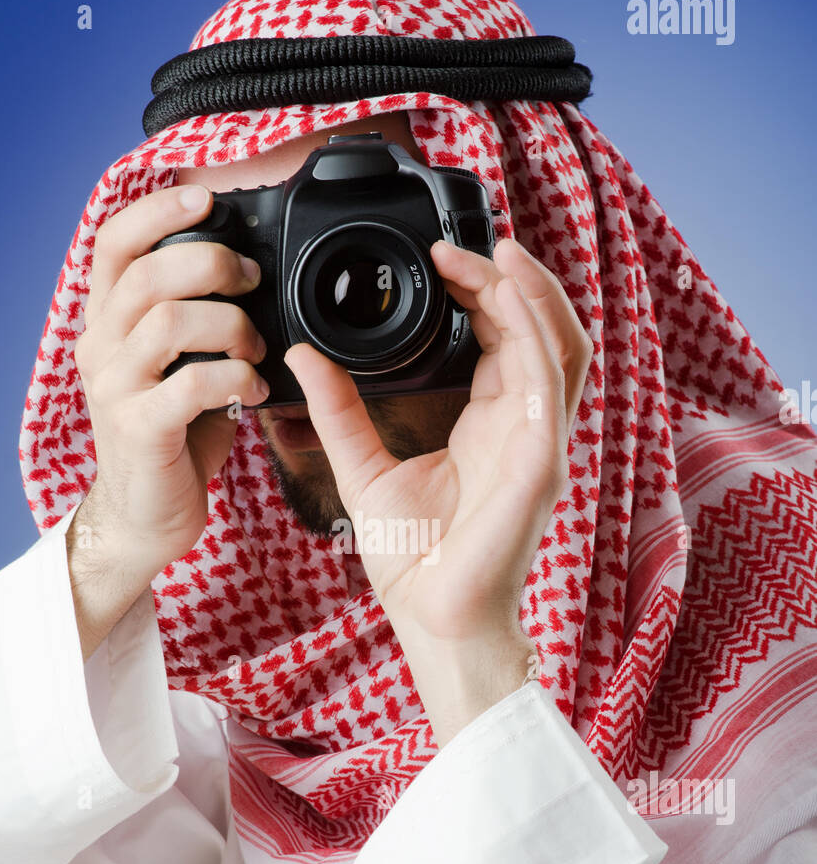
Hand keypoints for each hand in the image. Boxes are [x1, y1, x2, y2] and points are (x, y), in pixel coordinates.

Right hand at [67, 184, 267, 656]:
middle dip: (212, 265)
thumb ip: (194, 318)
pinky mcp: (140, 429)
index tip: (204, 201)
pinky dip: (234, 377)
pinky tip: (253, 389)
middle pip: (146, 275)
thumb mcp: (178, 364)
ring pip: (168, 321)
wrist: (148, 513)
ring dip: (229, 325)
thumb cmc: (174, 434)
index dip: (157, 213)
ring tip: (255, 347)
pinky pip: (190, 383)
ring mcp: (115, 389)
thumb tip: (247, 270)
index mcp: (108, 323)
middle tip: (251, 282)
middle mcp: (101, 348)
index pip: (113, 245)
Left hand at [284, 237, 592, 743]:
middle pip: (542, 331)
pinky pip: (546, 379)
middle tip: (469, 242)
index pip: (504, 341)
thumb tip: (302, 357)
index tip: (439, 259)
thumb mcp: (362, 469)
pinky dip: (532, 328)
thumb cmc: (415, 562)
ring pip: (560, 344)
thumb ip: (338, 410)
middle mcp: (523, 428)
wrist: (433, 620)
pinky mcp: (540, 460)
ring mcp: (540, 443)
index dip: (483, 293)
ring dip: (534, 291)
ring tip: (498, 249)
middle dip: (513, 279)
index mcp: (491, 428)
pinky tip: (507, 294)